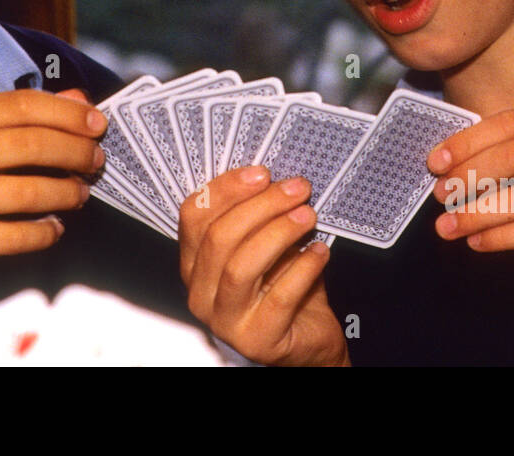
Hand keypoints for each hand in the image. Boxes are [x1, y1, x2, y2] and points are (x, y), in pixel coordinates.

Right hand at [0, 88, 105, 336]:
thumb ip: (24, 117)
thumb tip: (80, 102)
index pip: (22, 106)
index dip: (67, 114)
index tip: (98, 124)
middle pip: (28, 145)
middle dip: (74, 152)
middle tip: (96, 161)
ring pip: (25, 193)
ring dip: (65, 193)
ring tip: (80, 194)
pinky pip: (11, 237)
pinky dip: (43, 234)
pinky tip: (55, 229)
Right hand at [179, 166, 348, 365]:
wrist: (308, 337)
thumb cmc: (284, 285)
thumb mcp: (264, 244)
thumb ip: (258, 217)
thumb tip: (276, 179)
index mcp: (193, 264)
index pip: (194, 216)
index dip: (226, 189)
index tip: (262, 173)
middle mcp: (200, 294)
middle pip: (219, 238)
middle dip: (261, 206)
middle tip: (297, 189)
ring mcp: (225, 321)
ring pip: (242, 266)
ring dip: (280, 232)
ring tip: (308, 216)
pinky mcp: (257, 340)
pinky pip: (279, 297)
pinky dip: (303, 268)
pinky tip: (320, 252)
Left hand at [426, 107, 513, 307]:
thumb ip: (503, 154)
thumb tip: (444, 163)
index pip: (509, 124)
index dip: (467, 142)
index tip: (434, 162)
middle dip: (468, 176)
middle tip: (439, 195)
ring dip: (476, 214)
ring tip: (446, 226)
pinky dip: (499, 238)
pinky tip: (476, 242)